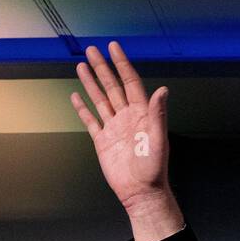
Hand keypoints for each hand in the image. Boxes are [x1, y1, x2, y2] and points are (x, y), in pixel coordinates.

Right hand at [71, 41, 182, 240]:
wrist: (140, 193)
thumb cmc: (153, 170)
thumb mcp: (158, 140)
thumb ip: (158, 114)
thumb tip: (163, 90)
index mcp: (142, 114)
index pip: (130, 83)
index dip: (122, 64)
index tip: (113, 47)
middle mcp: (127, 117)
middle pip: (112, 87)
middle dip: (102, 68)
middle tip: (91, 49)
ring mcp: (114, 128)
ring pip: (100, 99)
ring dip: (91, 83)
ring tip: (81, 65)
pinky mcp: (102, 141)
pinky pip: (91, 120)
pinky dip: (83, 108)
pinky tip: (76, 96)